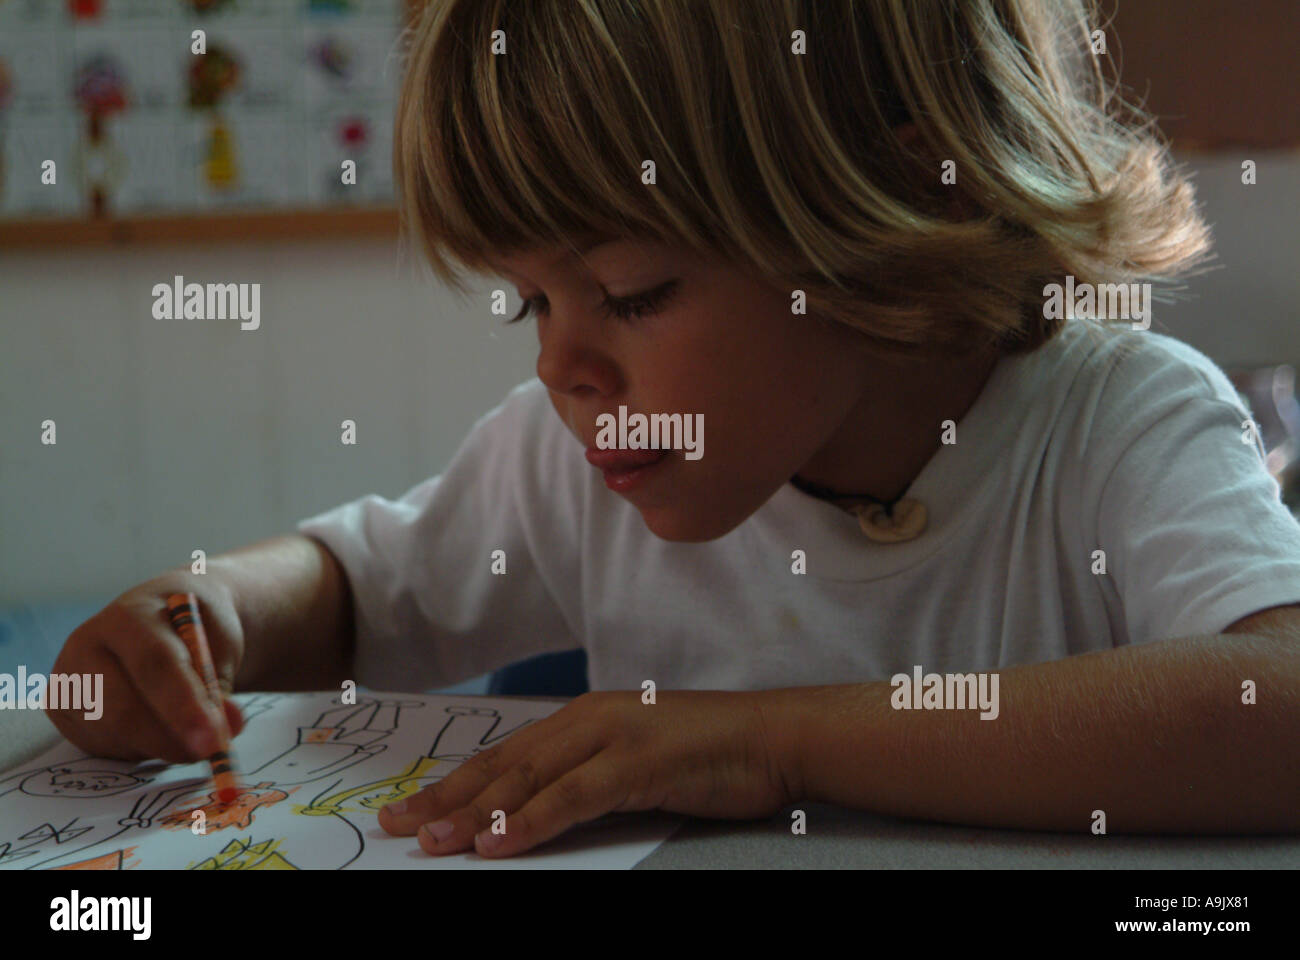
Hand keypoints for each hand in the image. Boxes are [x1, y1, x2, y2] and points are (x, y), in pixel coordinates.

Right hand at [46, 575, 245, 761]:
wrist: (167, 618)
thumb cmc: (197, 630)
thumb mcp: (219, 645)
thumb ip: (219, 685)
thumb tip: (227, 727)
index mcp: (130, 617)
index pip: (154, 664)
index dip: (185, 705)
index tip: (214, 738)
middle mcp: (87, 646)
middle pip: (123, 709)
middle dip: (172, 740)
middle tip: (212, 751)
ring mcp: (69, 680)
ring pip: (115, 736)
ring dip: (161, 745)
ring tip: (188, 724)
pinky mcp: (62, 712)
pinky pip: (104, 748)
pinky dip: (140, 749)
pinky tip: (155, 724)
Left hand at [377, 689, 797, 856]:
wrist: (775, 737)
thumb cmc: (710, 754)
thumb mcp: (637, 762)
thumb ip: (589, 777)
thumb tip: (537, 810)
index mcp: (586, 717)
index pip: (507, 755)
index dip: (456, 783)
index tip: (414, 808)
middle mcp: (590, 719)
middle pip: (503, 764)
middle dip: (446, 797)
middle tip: (398, 826)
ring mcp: (614, 737)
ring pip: (528, 778)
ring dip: (475, 812)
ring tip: (432, 842)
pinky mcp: (639, 763)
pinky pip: (573, 797)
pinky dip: (531, 820)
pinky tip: (499, 842)